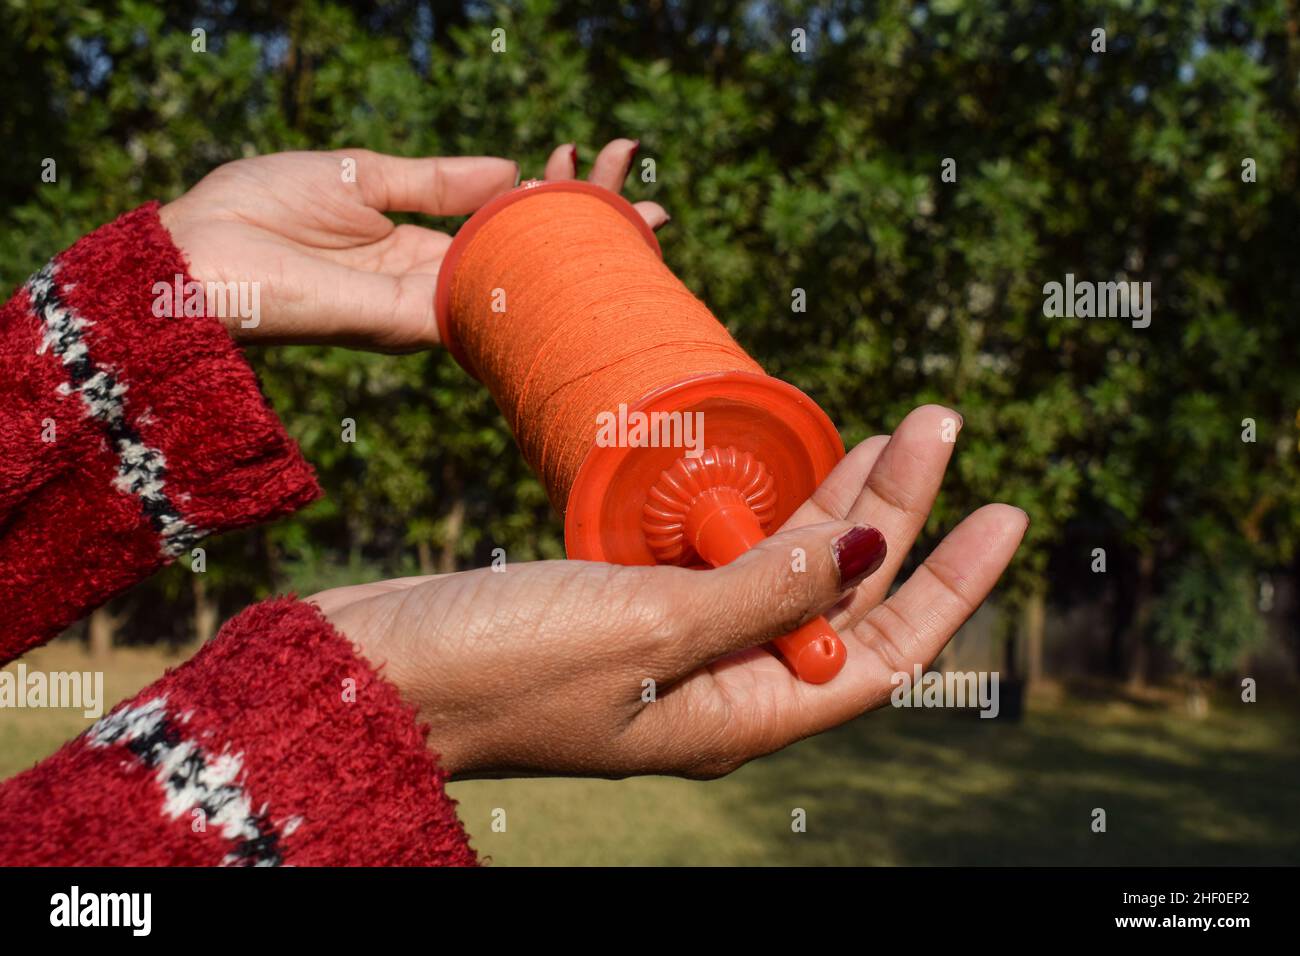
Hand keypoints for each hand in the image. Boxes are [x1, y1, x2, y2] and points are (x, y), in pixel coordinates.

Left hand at [159, 139, 664, 351]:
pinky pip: (491, 300)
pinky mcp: (412, 319)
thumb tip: (509, 168)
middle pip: (529, 258)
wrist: (198, 255)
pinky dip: (541, 274)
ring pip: (523, 281)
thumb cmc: (260, 209)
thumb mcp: (361, 175)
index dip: (553, 192)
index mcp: (419, 242)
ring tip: (642, 215)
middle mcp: (434, 280)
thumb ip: (437, 179)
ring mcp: (428, 305)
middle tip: (651, 199)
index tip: (594, 156)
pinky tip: (588, 248)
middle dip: (589, 227)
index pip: (506, 221)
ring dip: (582, 250)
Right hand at [310, 405, 1027, 779]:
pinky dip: (755, 505)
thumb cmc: (500, 667)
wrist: (373, 671)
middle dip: (894, 516)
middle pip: (836, 599)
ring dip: (833, 502)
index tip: (999, 510)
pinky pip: (717, 553)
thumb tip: (863, 550)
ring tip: (890, 434)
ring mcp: (672, 646)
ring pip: (781, 568)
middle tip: (938, 426)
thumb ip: (760, 591)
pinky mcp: (626, 606)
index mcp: (738, 716)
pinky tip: (780, 461)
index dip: (947, 586)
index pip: (878, 656)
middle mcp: (718, 687)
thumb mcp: (648, 629)